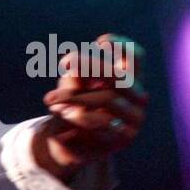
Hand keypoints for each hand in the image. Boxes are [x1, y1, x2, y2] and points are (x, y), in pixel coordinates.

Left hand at [35, 33, 148, 178]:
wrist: (71, 146)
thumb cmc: (73, 108)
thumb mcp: (71, 86)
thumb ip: (75, 74)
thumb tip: (72, 61)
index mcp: (129, 80)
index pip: (136, 57)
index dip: (122, 46)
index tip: (99, 42)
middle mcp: (138, 96)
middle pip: (119, 75)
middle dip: (91, 65)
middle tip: (65, 63)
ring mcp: (135, 117)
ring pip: (108, 97)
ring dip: (75, 96)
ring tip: (51, 99)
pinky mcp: (124, 136)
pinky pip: (101, 121)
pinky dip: (79, 116)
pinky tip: (65, 115)